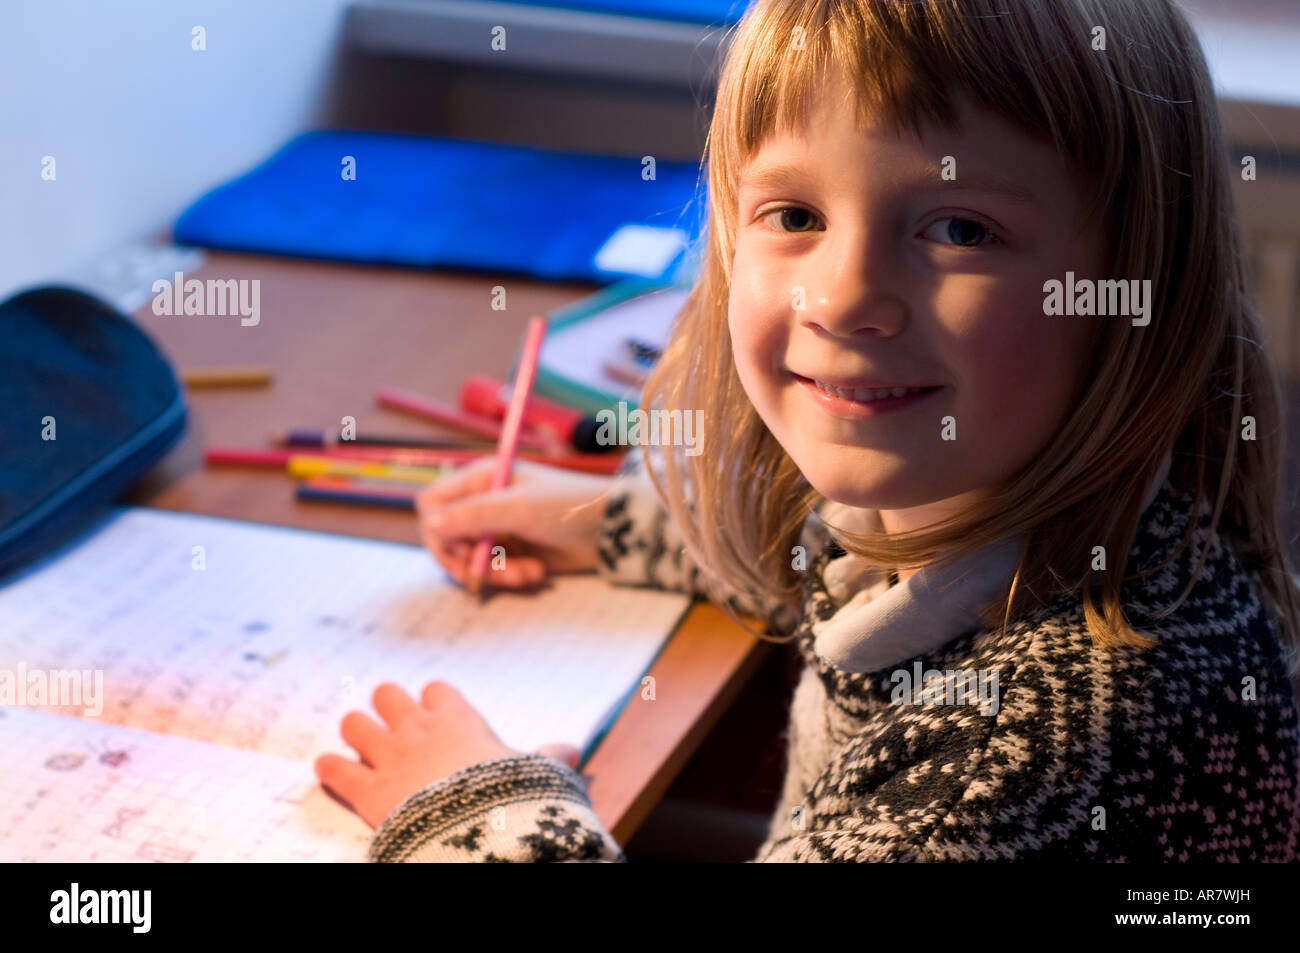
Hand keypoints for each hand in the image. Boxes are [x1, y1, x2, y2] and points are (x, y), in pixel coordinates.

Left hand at [314, 681, 579, 828]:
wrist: (478, 833)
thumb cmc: (511, 796)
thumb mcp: (537, 773)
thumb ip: (550, 757)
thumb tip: (574, 751)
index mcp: (459, 720)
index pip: (437, 690)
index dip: (434, 700)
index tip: (437, 711)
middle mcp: (418, 729)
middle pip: (388, 694)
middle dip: (386, 705)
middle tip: (392, 722)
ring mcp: (388, 757)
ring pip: (354, 723)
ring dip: (355, 731)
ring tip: (359, 742)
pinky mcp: (365, 790)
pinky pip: (333, 768)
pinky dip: (328, 768)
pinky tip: (329, 769)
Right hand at [415, 457, 613, 588]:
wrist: (610, 530)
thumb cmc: (568, 506)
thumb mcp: (520, 508)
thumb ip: (474, 515)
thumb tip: (431, 523)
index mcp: (479, 479)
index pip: (432, 504)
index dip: (438, 529)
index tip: (461, 546)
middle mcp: (481, 503)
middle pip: (444, 538)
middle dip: (466, 560)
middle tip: (488, 572)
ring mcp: (495, 529)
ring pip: (468, 561)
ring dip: (494, 572)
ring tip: (527, 574)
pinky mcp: (510, 552)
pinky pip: (491, 572)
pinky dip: (510, 577)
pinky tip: (537, 573)